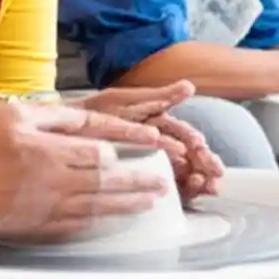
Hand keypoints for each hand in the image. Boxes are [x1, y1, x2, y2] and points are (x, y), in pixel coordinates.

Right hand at [0, 101, 166, 239]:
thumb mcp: (17, 114)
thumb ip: (55, 116)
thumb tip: (87, 121)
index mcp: (52, 150)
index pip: (103, 147)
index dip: (131, 143)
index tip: (153, 142)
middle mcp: (56, 180)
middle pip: (108, 182)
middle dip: (140, 181)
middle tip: (163, 183)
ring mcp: (48, 205)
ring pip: (98, 206)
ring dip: (127, 204)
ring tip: (148, 203)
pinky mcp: (38, 223)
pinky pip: (77, 224)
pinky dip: (100, 220)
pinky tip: (111, 217)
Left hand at [70, 81, 223, 201]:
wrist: (64, 131)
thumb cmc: (93, 112)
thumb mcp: (124, 101)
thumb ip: (158, 96)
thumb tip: (190, 87)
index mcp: (157, 124)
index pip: (185, 135)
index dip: (197, 142)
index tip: (203, 148)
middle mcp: (158, 144)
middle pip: (188, 156)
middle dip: (204, 164)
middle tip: (214, 174)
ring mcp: (150, 162)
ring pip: (182, 172)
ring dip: (197, 178)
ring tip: (203, 184)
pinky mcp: (140, 177)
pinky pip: (166, 185)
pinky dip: (181, 189)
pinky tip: (187, 191)